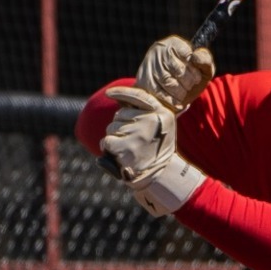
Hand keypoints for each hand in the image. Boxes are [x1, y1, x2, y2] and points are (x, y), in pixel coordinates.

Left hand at [100, 86, 205, 216]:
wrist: (161, 176)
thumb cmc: (159, 150)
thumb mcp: (163, 126)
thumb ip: (149, 111)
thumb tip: (122, 99)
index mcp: (162, 113)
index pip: (138, 95)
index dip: (121, 93)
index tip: (109, 93)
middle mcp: (151, 120)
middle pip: (120, 114)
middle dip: (121, 125)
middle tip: (133, 140)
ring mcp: (138, 134)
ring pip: (112, 127)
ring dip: (115, 137)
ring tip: (129, 148)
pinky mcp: (126, 148)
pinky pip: (107, 141)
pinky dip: (108, 148)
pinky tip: (119, 154)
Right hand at [135, 36, 214, 111]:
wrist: (170, 96)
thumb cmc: (189, 79)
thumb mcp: (202, 69)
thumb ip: (205, 60)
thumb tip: (196, 57)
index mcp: (174, 43)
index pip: (189, 56)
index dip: (196, 72)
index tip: (196, 77)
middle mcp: (159, 50)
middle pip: (180, 70)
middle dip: (189, 83)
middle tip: (188, 87)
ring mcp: (149, 65)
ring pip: (170, 83)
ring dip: (181, 93)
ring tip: (182, 93)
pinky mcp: (143, 81)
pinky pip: (160, 94)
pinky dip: (171, 101)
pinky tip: (175, 100)